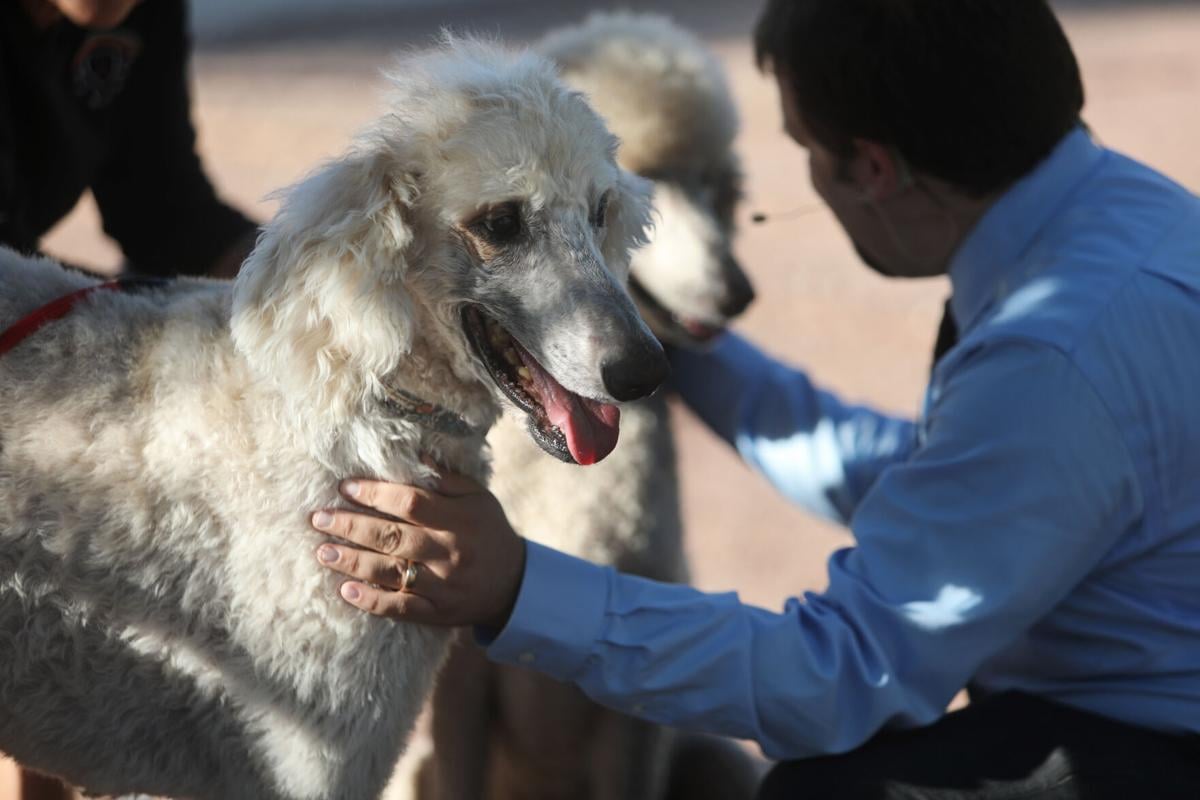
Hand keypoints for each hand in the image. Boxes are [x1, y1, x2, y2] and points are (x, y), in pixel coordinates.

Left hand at [310, 472, 525, 629]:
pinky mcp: (437, 612)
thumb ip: (446, 479)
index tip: (345, 487)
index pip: (411, 503)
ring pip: (390, 573)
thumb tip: (414, 453)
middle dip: (352, 526)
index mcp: (458, 520)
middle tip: (318, 518)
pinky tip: (345, 591)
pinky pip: (400, 608)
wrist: (514, 584)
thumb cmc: (489, 532)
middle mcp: (449, 552)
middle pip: (393, 537)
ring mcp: (442, 585)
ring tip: (322, 551)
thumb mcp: (478, 499)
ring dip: (352, 562)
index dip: (375, 494)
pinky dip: (371, 601)